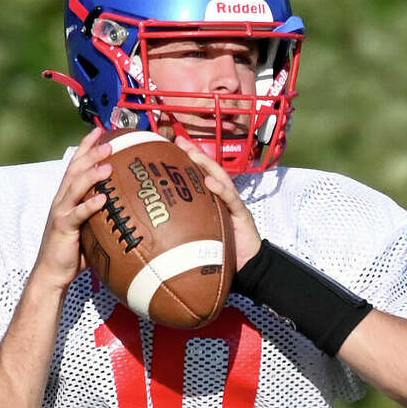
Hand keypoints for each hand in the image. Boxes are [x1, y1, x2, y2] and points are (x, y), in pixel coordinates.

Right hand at [32, 125, 111, 291]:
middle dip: (91, 153)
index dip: (86, 146)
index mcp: (66, 197)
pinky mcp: (63, 227)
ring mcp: (61, 212)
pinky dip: (90, 204)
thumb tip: (127, 210)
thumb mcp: (88, 229)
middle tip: (109, 141)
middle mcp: (62, 200)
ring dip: (92, 173)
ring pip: (76, 186)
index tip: (99, 131)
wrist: (51, 272)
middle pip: (76, 169)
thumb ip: (101, 216)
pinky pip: (78, 214)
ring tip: (107, 164)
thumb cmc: (72, 253)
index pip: (75, 165)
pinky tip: (103, 198)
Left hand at [175, 135, 261, 268]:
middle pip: (211, 170)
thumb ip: (185, 227)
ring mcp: (233, 204)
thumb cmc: (223, 251)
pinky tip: (210, 181)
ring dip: (207, 165)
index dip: (189, 160)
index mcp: (213, 200)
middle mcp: (224, 198)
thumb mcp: (199, 236)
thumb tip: (158, 225)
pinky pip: (231, 200)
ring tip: (193, 155)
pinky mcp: (242, 214)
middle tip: (181, 142)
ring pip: (220, 178)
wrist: (248, 265)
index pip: (201, 175)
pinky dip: (221, 189)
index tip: (172, 146)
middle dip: (196, 154)